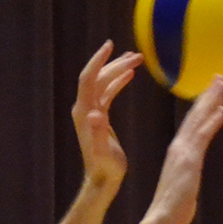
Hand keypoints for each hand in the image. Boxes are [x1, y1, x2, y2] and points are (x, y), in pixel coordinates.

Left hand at [73, 42, 144, 187]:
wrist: (102, 179)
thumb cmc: (105, 168)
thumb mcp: (104, 151)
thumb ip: (100, 133)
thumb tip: (95, 114)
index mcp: (84, 112)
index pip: (88, 79)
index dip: (98, 60)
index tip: (110, 44)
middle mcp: (84, 109)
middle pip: (98, 78)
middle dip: (116, 64)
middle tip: (138, 55)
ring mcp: (91, 112)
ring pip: (103, 83)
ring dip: (118, 70)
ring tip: (138, 59)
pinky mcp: (99, 117)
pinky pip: (107, 93)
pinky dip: (118, 82)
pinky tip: (131, 75)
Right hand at [141, 76, 222, 223]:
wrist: (161, 218)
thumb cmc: (172, 209)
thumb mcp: (184, 186)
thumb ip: (189, 176)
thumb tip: (190, 180)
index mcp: (178, 152)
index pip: (192, 124)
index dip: (202, 106)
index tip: (212, 92)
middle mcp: (179, 148)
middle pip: (195, 116)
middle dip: (208, 95)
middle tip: (219, 77)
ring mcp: (183, 152)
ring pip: (198, 120)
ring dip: (211, 101)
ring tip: (222, 83)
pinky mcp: (189, 160)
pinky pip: (202, 136)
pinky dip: (211, 122)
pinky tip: (222, 110)